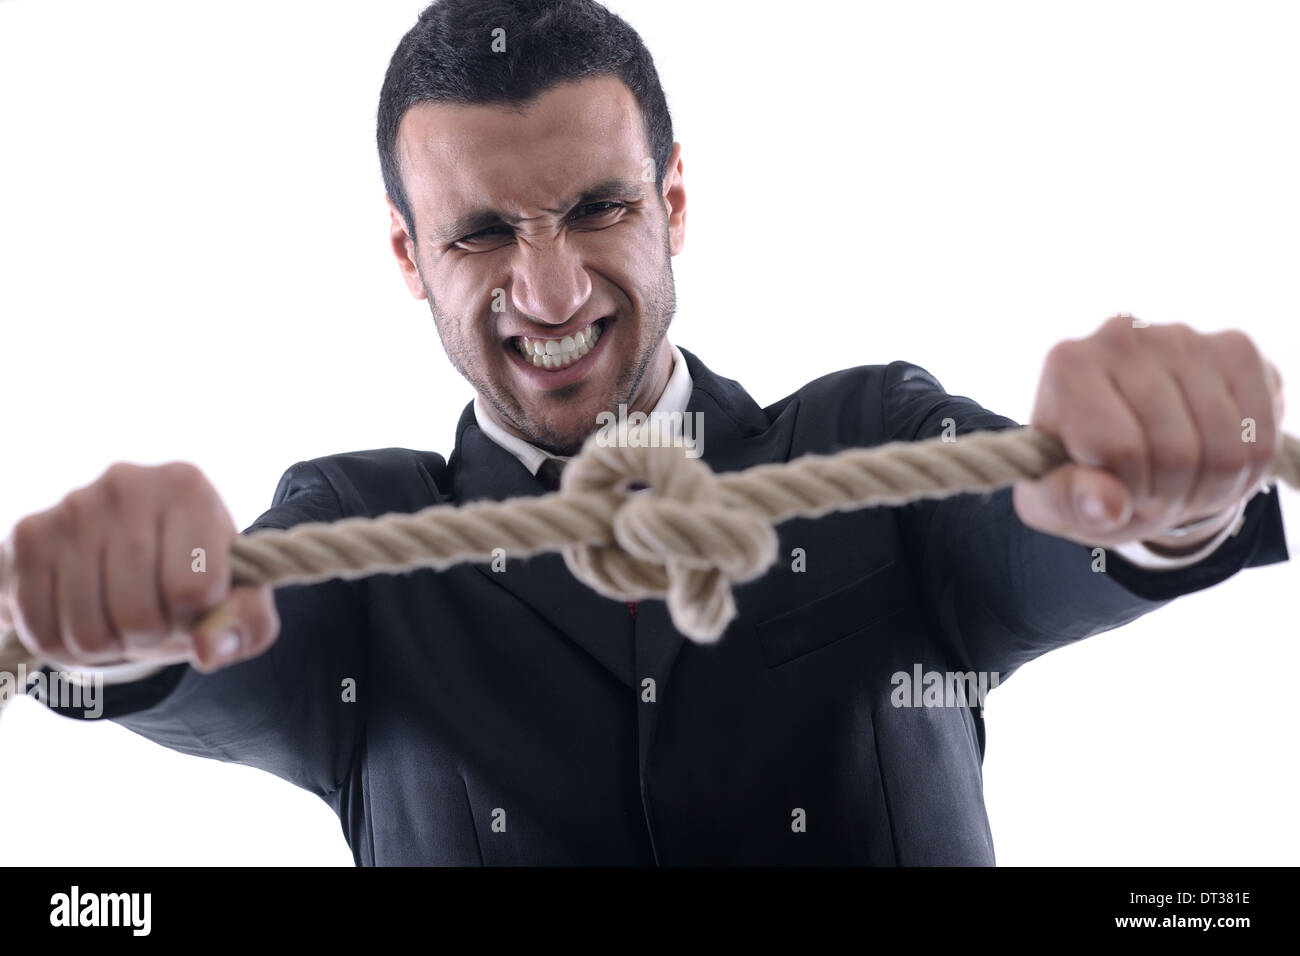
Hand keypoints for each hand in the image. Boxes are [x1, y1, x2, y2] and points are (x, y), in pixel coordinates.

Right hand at [0, 462, 278, 672]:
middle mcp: (125, 483)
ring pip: (87, 632)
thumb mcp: (241, 597)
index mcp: (187, 486)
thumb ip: (247, 623)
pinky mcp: (25, 540)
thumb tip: (208, 651)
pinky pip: (41, 633)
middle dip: (152, 636)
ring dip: (109, 646)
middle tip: (157, 615)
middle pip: (138, 615)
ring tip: (122, 615)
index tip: (197, 600)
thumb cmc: (196, 574)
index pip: (196, 589)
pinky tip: (85, 616)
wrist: (131, 556)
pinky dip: (67, 646)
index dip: (198, 617)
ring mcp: (68, 508)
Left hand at [1013, 315, 1283, 547]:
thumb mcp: (1051, 499)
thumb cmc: (1079, 471)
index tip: (1113, 490)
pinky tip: (1212, 459)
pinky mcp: (1235, 348)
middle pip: (1177, 452)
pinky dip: (1245, 468)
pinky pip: (1263, 434)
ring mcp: (1184, 336)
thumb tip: (1109, 505)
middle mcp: (1123, 335)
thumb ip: (1068, 502)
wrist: (1124, 441)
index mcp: (1068, 366)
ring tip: (1178, 481)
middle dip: (1169, 494)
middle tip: (1151, 491)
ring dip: (1210, 487)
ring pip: (1227, 449)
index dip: (1127, 491)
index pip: (1121, 451)